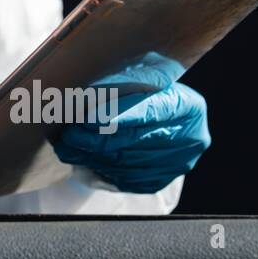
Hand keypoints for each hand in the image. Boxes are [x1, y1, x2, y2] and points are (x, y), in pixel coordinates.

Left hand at [53, 53, 210, 193]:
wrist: (164, 116)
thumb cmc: (147, 89)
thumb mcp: (144, 77)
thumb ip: (127, 83)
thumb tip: (89, 92)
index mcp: (188, 107)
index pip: (152, 111)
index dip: (120, 115)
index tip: (90, 118)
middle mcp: (190, 139)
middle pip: (136, 141)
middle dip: (96, 139)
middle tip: (69, 134)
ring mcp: (177, 164)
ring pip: (127, 163)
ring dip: (92, 156)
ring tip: (68, 147)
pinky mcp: (161, 180)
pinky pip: (126, 179)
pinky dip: (101, 170)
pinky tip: (82, 160)